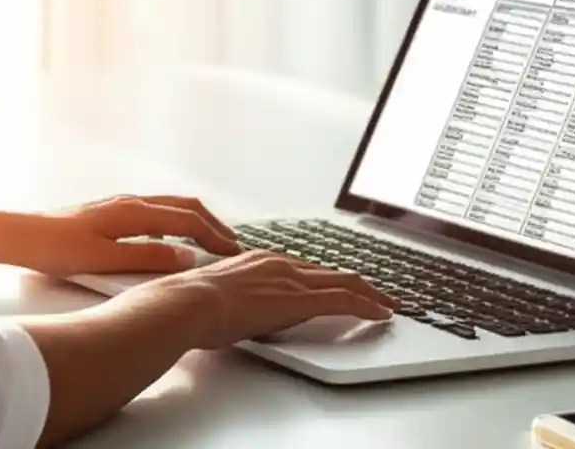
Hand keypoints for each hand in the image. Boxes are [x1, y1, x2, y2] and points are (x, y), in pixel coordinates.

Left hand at [22, 195, 241, 276]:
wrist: (19, 234)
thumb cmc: (56, 248)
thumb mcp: (105, 260)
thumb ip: (147, 258)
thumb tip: (186, 257)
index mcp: (135, 213)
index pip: (188, 221)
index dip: (215, 237)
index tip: (233, 253)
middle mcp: (131, 202)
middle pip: (184, 206)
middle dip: (212, 224)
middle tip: (232, 244)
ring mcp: (120, 205)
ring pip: (170, 206)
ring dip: (195, 221)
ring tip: (209, 239)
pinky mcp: (109, 212)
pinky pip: (154, 211)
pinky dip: (175, 221)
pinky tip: (171, 237)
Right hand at [113, 249, 397, 349]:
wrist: (189, 303)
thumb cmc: (194, 304)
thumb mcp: (222, 295)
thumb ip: (240, 297)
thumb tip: (241, 310)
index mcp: (261, 260)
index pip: (307, 268)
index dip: (328, 278)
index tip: (340, 286)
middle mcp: (281, 263)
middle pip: (331, 272)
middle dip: (358, 283)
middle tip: (376, 294)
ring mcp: (292, 279)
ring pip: (345, 282)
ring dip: (369, 294)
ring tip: (385, 304)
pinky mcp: (300, 299)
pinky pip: (344, 300)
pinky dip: (367, 306)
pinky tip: (380, 314)